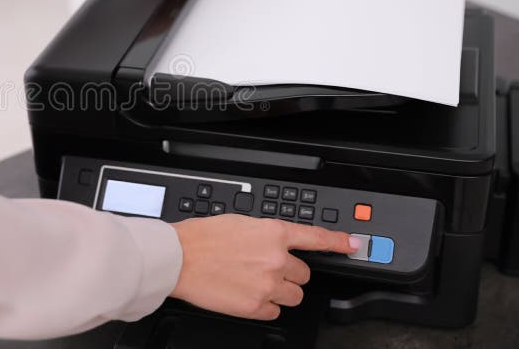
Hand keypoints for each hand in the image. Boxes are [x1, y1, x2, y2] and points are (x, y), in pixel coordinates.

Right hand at [170, 215, 358, 319]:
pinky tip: (246, 294)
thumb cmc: (202, 238)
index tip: (353, 245)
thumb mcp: (240, 223)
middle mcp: (276, 259)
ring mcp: (268, 285)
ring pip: (294, 295)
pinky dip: (264, 305)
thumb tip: (276, 245)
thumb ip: (265, 234)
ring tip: (255, 283)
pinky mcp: (256, 307)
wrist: (180, 258)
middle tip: (266, 269)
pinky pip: (275, 311)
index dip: (338, 242)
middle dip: (289, 273)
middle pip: (304, 274)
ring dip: (280, 291)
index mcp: (273, 232)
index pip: (316, 238)